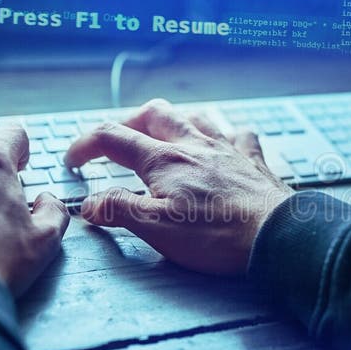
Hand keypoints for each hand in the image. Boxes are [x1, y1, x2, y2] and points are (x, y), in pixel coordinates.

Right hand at [64, 99, 293, 275]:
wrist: (277, 235)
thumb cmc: (218, 235)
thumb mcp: (156, 228)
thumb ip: (119, 209)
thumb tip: (89, 203)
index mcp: (163, 159)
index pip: (112, 137)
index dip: (84, 144)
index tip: (72, 160)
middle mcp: (193, 145)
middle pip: (153, 114)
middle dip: (128, 122)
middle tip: (115, 142)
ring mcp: (226, 149)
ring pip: (194, 116)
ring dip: (172, 120)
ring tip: (161, 134)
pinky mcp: (252, 162)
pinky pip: (239, 134)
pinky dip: (226, 135)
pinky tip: (224, 143)